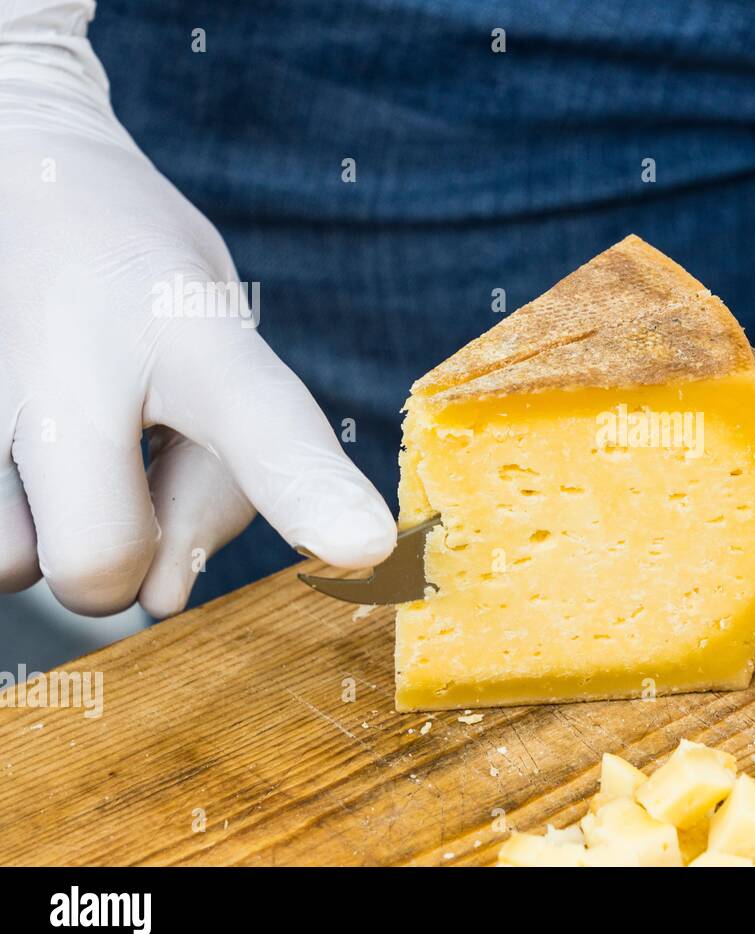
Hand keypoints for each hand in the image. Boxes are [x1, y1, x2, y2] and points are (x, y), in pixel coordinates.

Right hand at [0, 7, 394, 616]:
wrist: (12, 162)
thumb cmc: (134, 278)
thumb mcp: (212, 338)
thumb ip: (224, 473)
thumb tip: (166, 597)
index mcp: (188, 327)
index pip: (260, 421)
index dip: (306, 488)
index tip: (366, 544)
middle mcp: (71, 357)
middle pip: (100, 569)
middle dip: (121, 556)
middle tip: (120, 471)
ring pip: (12, 565)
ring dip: (43, 532)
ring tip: (57, 434)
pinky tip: (17, 437)